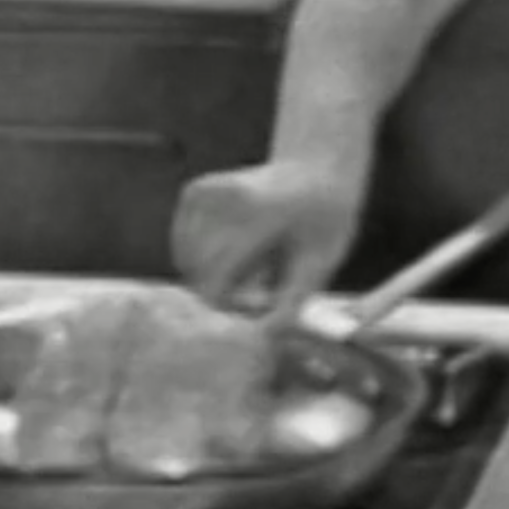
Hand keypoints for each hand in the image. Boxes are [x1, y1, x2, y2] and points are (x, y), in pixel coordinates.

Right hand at [171, 159, 363, 319]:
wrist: (318, 170)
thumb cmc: (324, 220)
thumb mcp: (321, 262)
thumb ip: (291, 302)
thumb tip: (264, 338)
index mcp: (260, 212)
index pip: (217, 276)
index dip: (229, 306)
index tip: (255, 310)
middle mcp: (224, 196)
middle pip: (199, 272)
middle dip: (224, 291)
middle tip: (260, 289)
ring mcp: (204, 190)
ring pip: (187, 262)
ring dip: (212, 276)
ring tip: (252, 268)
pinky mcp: (193, 192)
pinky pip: (183, 246)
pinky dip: (202, 258)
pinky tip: (235, 251)